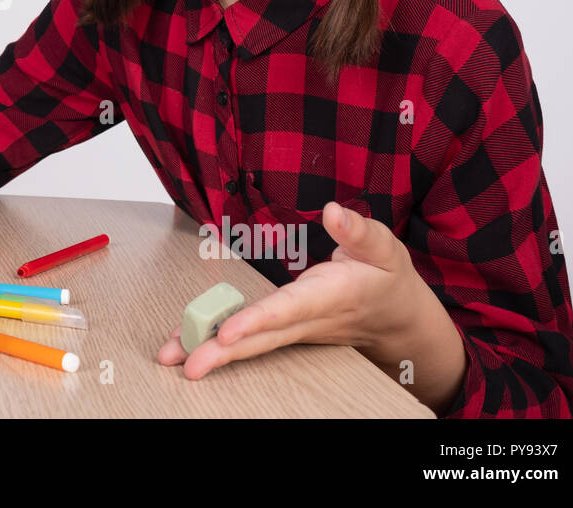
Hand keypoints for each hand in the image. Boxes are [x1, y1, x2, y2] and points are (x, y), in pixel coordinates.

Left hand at [157, 202, 429, 378]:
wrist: (399, 320)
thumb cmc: (386, 278)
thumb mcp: (384, 247)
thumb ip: (358, 230)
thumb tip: (334, 211)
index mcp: (331, 297)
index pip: (289, 310)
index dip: (257, 321)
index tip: (226, 332)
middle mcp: (308, 321)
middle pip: (261, 338)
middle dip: (222, 351)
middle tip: (186, 362)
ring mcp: (296, 331)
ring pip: (252, 345)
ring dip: (212, 352)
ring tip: (173, 356)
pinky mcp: (286, 333)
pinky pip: (251, 342)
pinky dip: (219, 344)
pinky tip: (187, 344)